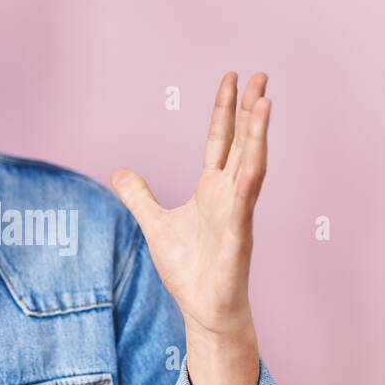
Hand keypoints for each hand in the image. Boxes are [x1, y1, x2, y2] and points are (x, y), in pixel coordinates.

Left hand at [110, 72, 271, 384]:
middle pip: (243, 143)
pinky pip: (246, 203)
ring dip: (258, 135)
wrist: (204, 310)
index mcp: (212, 189)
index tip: (232, 77)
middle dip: (251, 110)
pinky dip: (250, 178)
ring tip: (265, 101)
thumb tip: (119, 172)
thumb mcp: (154, 224)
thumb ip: (139, 197)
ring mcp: (238, 214)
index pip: (220, 140)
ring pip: (251, 165)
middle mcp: (230, 195)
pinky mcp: (239, 237)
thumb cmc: (189, 270)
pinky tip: (254, 157)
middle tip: (261, 75)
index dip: (225, 109)